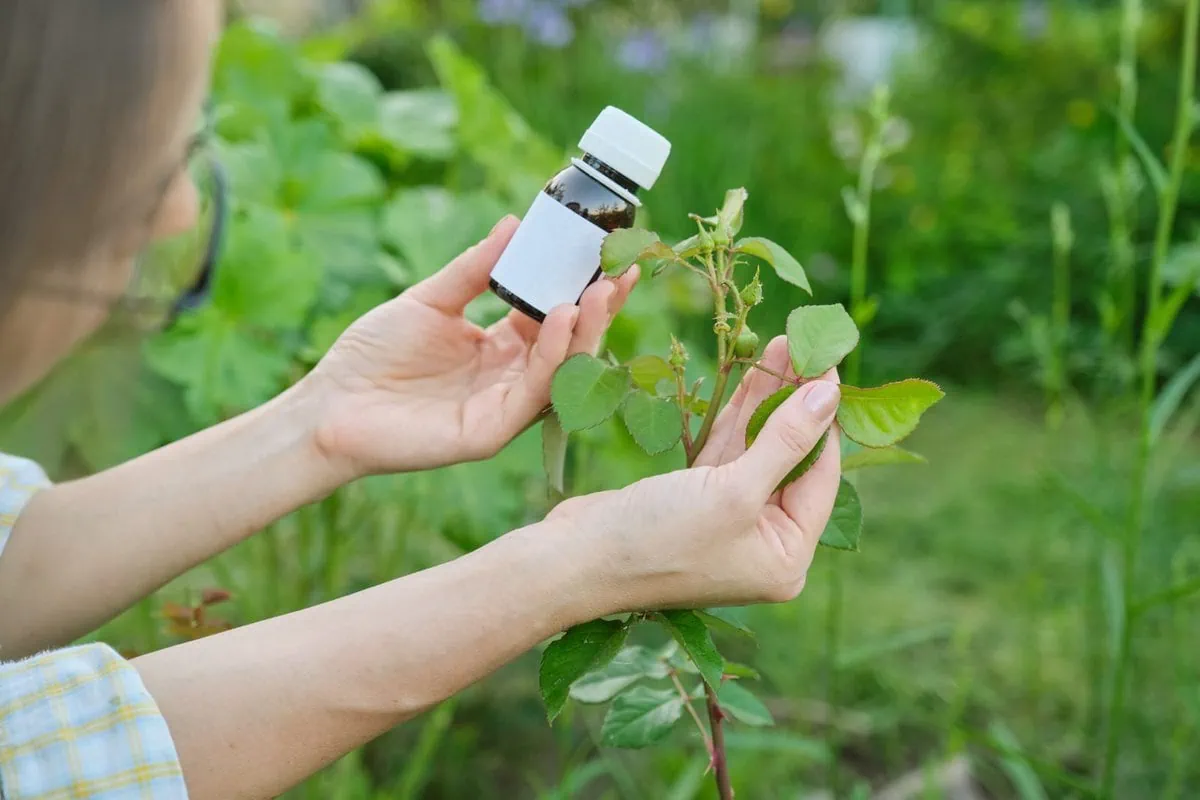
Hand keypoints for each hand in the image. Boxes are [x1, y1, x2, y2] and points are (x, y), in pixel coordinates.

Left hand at [306, 216, 638, 476]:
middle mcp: (510, 379)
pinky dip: (550, 356)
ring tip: (598, 292)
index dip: (580, 288)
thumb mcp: (429, 300)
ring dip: (583, 331)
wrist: (328, 405)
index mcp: (499, 348)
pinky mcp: (490, 432)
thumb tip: (515, 224)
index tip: (605, 254)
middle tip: (620, 272)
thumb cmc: (371, 355)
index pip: (552, 316)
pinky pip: (531, 393)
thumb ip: (474, 269)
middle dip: (598, 310)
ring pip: (560, 371)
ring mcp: (503, 408)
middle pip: (568, 345)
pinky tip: (559, 319)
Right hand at [551, 336, 840, 610]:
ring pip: (759, 449)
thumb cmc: (659, 537)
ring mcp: (730, 522)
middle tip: (805, 345)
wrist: (576, 558)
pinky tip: (751, 376)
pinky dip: (738, 416)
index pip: (821, 475)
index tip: (827, 362)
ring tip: (781, 344)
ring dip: (767, 399)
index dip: (824, 416)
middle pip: (791, 459)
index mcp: (787, 557)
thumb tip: (829, 394)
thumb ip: (786, 441)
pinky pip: (729, 453)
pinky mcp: (697, 501)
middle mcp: (764, 543)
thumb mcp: (734, 490)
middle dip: (795, 401)